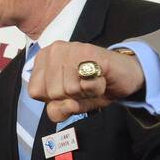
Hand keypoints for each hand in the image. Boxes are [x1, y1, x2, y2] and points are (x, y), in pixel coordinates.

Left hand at [28, 42, 144, 122]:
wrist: (124, 74)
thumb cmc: (92, 86)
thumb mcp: (69, 104)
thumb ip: (58, 110)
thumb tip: (67, 105)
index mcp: (43, 59)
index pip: (35, 92)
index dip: (54, 99)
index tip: (68, 89)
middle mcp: (54, 50)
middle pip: (52, 93)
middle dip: (72, 97)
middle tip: (83, 84)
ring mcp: (71, 48)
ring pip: (68, 90)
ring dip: (86, 92)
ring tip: (92, 80)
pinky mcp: (89, 52)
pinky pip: (85, 85)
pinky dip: (96, 89)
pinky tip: (100, 78)